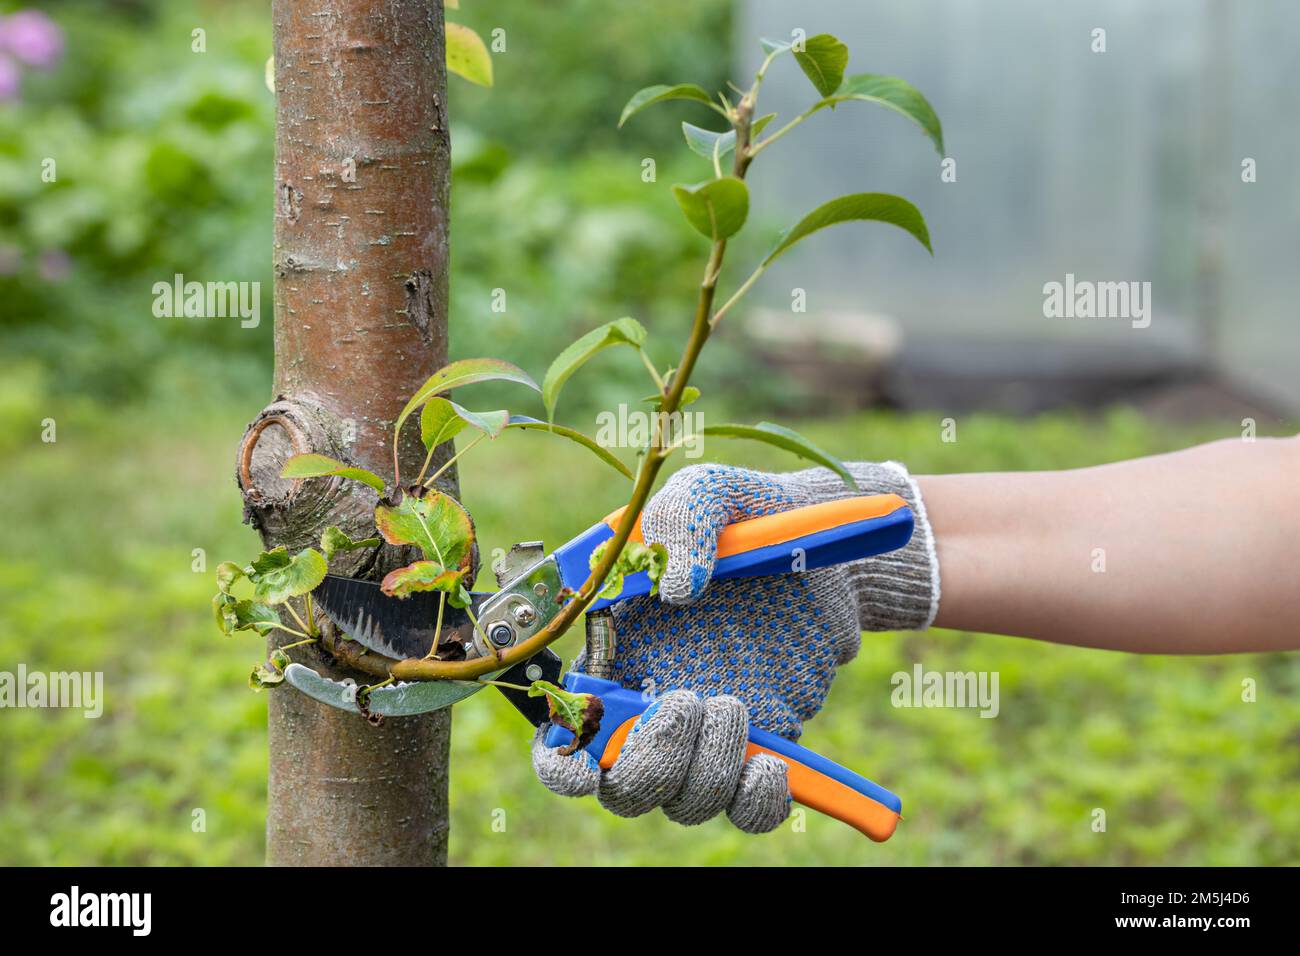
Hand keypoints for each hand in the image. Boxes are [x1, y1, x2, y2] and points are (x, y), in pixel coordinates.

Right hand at [532, 462, 936, 832]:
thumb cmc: (744, 515)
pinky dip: (757, 804)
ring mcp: (707, 730)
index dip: (562, 761)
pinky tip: (772, 766)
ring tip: (735, 706)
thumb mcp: (709, 495)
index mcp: (613, 650)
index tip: (586, 762)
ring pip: (684, 801)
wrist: (824, 542)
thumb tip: (674, 585)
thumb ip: (682, 522)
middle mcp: (651, 702)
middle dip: (649, 762)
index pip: (563, 732)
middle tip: (688, 702)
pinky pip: (749, 809)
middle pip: (622, 784)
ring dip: (705, 773)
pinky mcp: (764, 744)